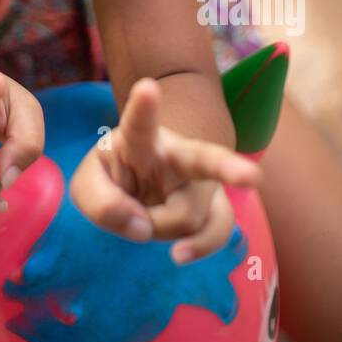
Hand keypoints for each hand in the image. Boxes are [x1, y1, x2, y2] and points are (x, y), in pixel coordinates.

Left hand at [68, 77, 262, 261]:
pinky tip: (179, 254)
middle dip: (229, 168)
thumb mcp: (89, 183)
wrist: (144, 183)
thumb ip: (100, 203)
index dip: (144, 107)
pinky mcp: (215, 208)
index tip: (147, 87)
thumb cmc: (115, 176)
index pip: (140, 124)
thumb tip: (140, 228)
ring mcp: (202, 183)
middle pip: (205, 160)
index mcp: (141, 140)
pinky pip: (215, 231)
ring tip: (141, 220)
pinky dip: (197, 247)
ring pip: (189, 216)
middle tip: (252, 178)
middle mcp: (178, 156)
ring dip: (157, 228)